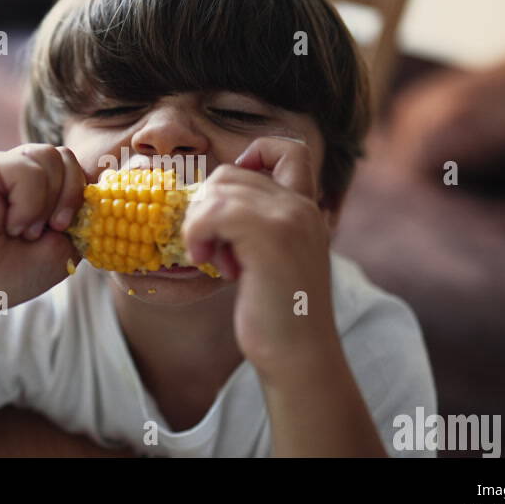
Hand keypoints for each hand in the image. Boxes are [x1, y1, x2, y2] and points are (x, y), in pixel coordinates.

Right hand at [0, 143, 85, 323]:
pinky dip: (27, 202)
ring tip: (25, 231)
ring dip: (47, 201)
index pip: (79, 173)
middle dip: (71, 196)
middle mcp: (26, 178)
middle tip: (54, 228)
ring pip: (53, 156)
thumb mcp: (63, 249)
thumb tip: (98, 191)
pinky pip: (28, 167)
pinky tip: (9, 224)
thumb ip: (82, 218)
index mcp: (44, 195)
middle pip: (69, 159)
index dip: (83, 196)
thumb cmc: (9, 272)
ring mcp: (8, 169)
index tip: (71, 228)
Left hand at [182, 137, 335, 376]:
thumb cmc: (277, 314)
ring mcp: (289, 218)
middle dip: (208, 209)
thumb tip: (206, 202)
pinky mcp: (270, 237)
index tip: (233, 200)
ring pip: (218, 189)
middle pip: (231, 173)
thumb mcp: (269, 258)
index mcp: (306, 209)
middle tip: (216, 250)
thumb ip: (255, 225)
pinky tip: (207, 261)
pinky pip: (214, 211)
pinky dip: (198, 233)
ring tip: (215, 259)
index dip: (254, 157)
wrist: (298, 354)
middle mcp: (302, 206)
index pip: (288, 149)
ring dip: (201, 224)